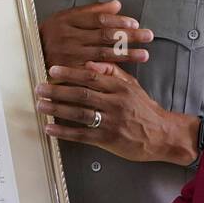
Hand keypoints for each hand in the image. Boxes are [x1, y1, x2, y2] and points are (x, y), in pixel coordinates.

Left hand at [37, 61, 193, 164]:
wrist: (163, 135)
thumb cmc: (145, 109)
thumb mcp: (132, 86)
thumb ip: (113, 73)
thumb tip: (92, 63)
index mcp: (120, 88)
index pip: (91, 76)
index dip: (70, 72)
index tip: (53, 70)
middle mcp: (115, 103)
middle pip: (81, 94)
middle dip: (57, 90)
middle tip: (39, 87)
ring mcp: (111, 122)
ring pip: (79, 113)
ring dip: (57, 109)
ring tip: (40, 105)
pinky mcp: (108, 139)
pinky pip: (82, 135)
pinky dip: (64, 132)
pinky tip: (50, 128)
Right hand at [38, 0, 152, 68]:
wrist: (28, 54)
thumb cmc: (51, 34)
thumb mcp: (66, 17)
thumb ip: (91, 11)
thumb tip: (117, 4)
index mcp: (68, 21)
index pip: (98, 19)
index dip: (118, 21)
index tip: (135, 23)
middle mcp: (69, 38)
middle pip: (104, 36)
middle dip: (129, 36)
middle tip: (148, 37)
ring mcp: (69, 55)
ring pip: (103, 54)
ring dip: (126, 55)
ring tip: (145, 55)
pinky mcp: (69, 71)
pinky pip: (93, 70)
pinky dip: (110, 71)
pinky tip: (125, 73)